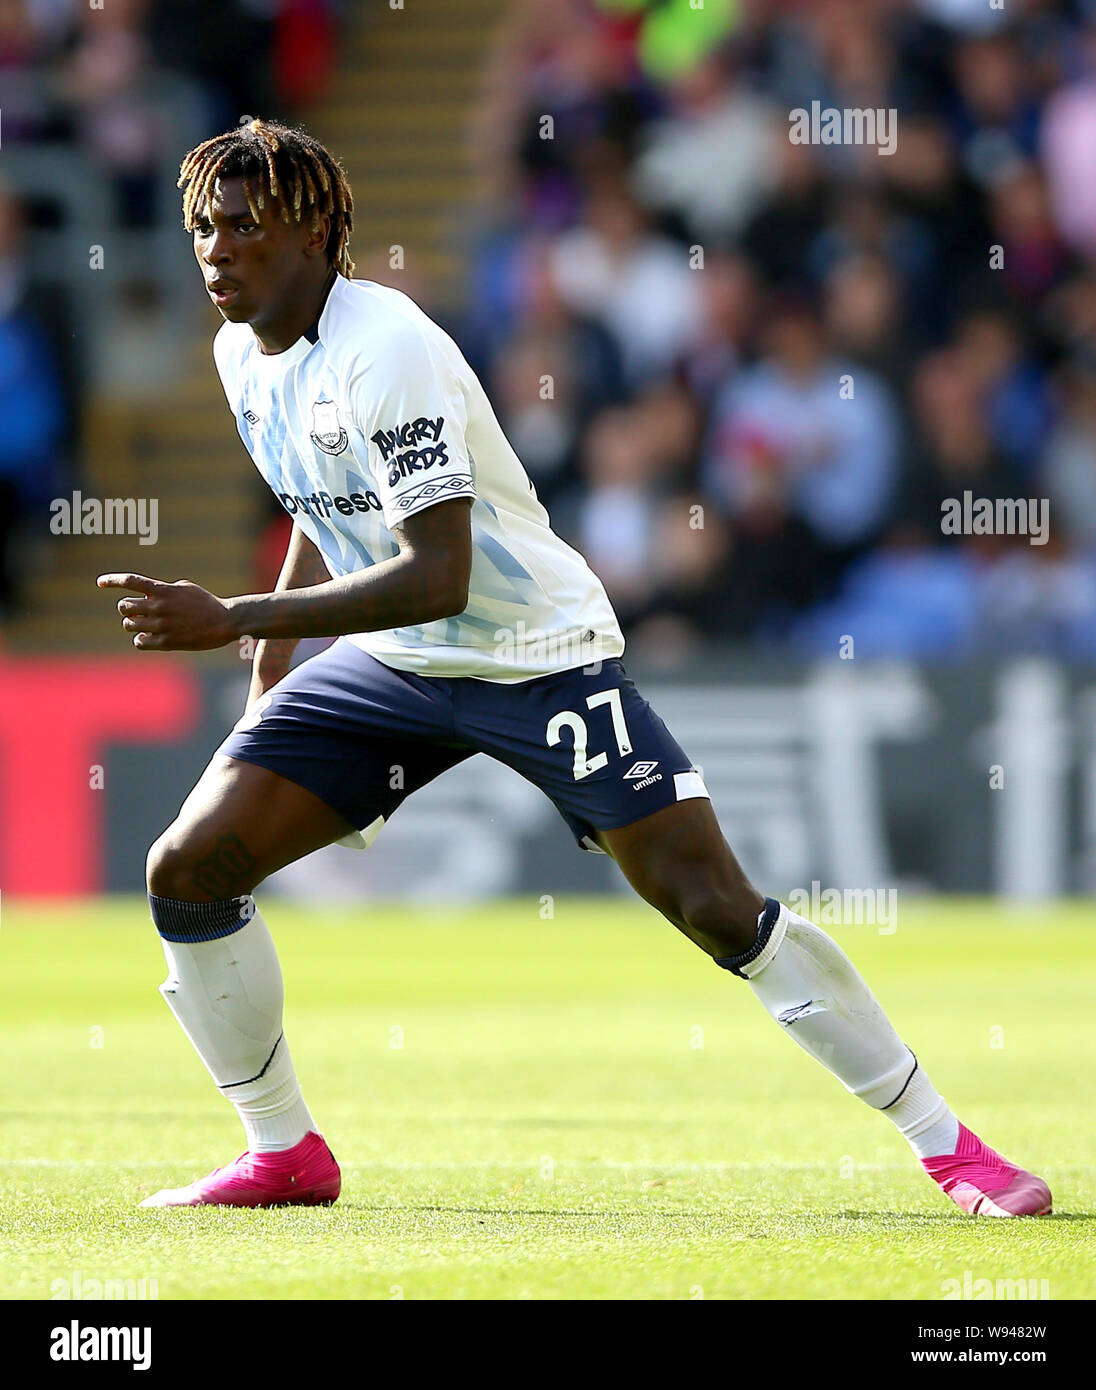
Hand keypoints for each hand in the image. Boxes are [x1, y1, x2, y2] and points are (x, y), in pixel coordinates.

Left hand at [97, 573, 238, 650]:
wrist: (224, 622)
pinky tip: (150, 637)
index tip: (100, 582)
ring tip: (146, 624)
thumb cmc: (206, 603)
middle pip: (124, 607)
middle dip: (128, 608)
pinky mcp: (166, 643)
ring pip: (129, 625)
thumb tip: (147, 594)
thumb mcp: (185, 588)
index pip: (130, 582)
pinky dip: (141, 640)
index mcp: (163, 590)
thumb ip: (163, 590)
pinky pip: (139, 642)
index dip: (112, 581)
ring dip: (134, 624)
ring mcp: (161, 626)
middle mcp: (158, 607)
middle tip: (137, 611)